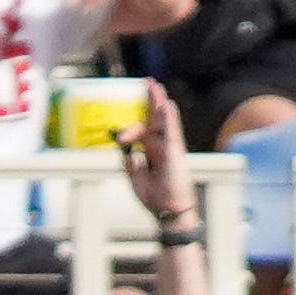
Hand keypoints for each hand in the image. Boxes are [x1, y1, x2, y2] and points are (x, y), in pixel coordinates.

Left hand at [118, 80, 196, 223]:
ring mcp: (169, 148)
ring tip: (156, 87)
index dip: (129, 129)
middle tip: (148, 82)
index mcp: (151, 151)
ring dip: (159, 102)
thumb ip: (130, 163)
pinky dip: (170, 119)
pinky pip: (172, 132)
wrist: (168, 211)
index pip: (141, 130)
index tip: (120, 138)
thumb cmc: (155, 198)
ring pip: (164, 120)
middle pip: (155, 118)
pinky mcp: (175, 153)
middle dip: (150, 100)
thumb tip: (127, 153)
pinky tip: (167, 105)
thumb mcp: (135, 177)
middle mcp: (161, 146)